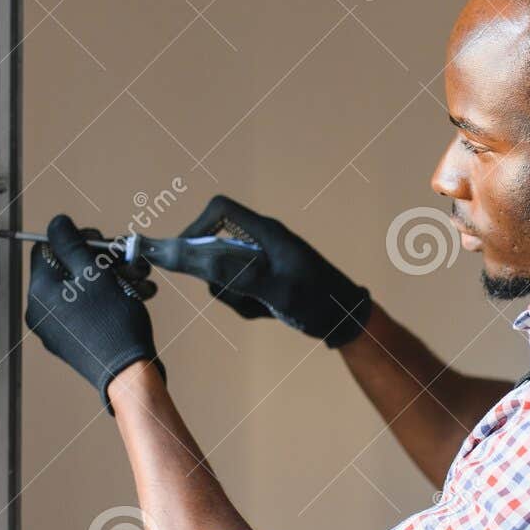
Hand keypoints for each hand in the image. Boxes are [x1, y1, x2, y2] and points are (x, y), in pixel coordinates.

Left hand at [26, 215, 163, 412]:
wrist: (128, 374)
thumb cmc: (112, 321)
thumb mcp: (93, 272)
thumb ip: (70, 243)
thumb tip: (55, 222)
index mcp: (39, 291)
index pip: (47, 248)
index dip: (76, 240)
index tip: (100, 243)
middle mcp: (41, 311)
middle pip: (69, 269)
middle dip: (103, 260)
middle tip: (129, 259)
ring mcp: (56, 328)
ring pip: (84, 289)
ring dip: (115, 278)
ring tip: (143, 280)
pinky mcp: (73, 341)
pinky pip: (88, 309)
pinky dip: (110, 299)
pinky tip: (138, 295)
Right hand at [147, 195, 370, 347]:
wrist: (345, 318)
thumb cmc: (320, 301)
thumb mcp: (280, 292)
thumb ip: (241, 277)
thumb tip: (203, 264)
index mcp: (266, 233)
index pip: (221, 210)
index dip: (196, 226)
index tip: (185, 254)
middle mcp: (260, 242)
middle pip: (215, 247)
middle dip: (215, 275)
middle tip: (231, 295)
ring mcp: (261, 261)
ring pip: (224, 273)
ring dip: (232, 294)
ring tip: (258, 307)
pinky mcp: (262, 278)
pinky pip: (237, 288)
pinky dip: (244, 304)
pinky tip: (265, 311)